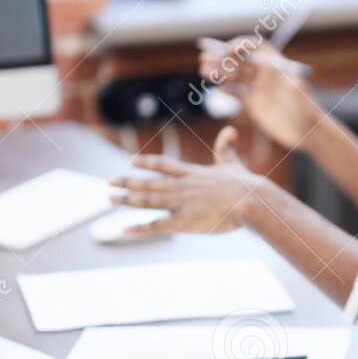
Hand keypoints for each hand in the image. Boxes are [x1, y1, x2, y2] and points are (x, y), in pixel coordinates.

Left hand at [108, 127, 263, 236]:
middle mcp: (181, 187)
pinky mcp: (183, 222)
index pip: (163, 165)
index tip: (130, 161)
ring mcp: (180, 204)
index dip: (146, 162)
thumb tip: (231, 129)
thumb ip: (227, 148)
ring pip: (147, 201)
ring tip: (109, 199)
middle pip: (148, 183)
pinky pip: (156, 225)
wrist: (249, 200)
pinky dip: (139, 227)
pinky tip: (123, 228)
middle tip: (108, 181)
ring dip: (127, 200)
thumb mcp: (233, 163)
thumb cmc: (245, 185)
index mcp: (192, 174)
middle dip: (127, 182)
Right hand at [197, 38, 322, 148]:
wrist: (306, 133)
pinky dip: (227, 89)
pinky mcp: (255, 102)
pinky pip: (237, 92)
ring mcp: (260, 88)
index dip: (241, 45)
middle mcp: (267, 74)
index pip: (257, 47)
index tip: (228, 51)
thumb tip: (295, 79)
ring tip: (203, 70)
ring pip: (236, 74)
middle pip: (241, 59)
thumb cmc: (308, 113)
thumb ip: (298, 88)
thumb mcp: (303, 99)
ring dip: (219, 71)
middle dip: (223, 57)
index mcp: (277, 66)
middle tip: (205, 57)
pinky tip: (216, 88)